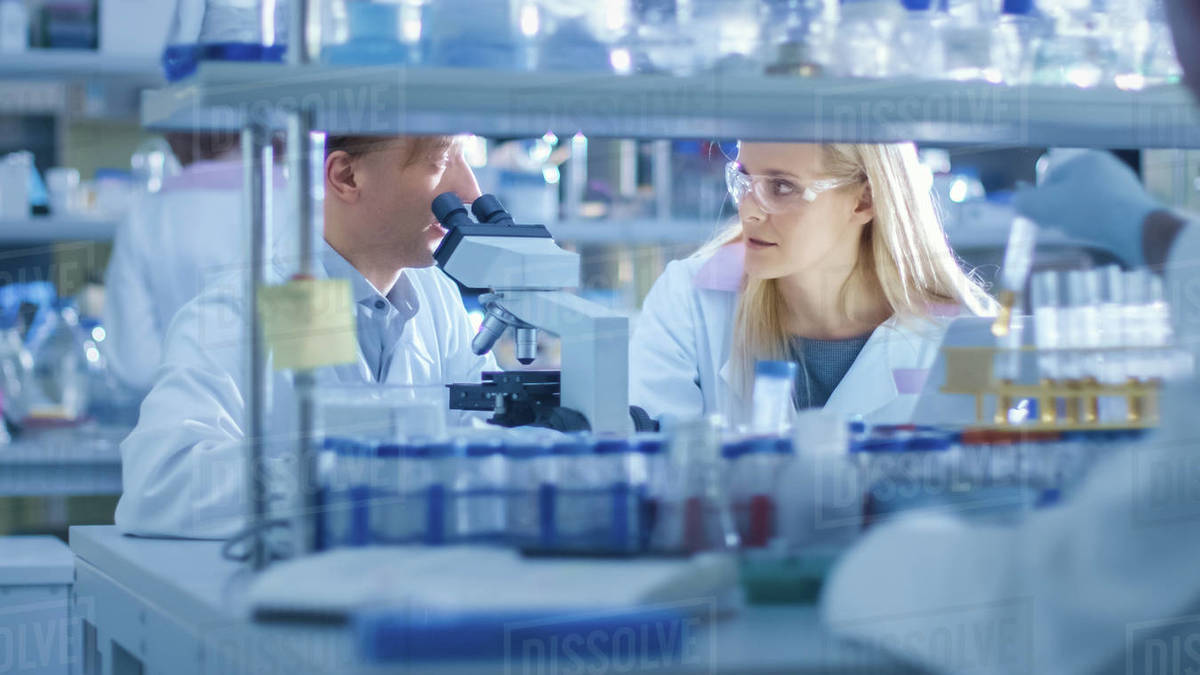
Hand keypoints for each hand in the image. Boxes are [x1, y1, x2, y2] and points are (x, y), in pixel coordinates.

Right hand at [1013, 150, 1161, 265]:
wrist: (1137, 229)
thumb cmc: (1089, 212)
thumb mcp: (1044, 207)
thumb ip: (1024, 202)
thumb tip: (1018, 201)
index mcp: (1087, 159)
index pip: (1052, 178)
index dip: (1041, 199)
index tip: (1040, 217)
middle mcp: (1108, 167)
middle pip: (1070, 190)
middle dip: (1059, 209)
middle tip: (1057, 226)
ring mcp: (1124, 185)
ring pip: (1087, 203)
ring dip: (1077, 218)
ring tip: (1078, 231)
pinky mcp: (1135, 206)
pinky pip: (1105, 214)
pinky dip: (1096, 224)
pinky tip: (1096, 234)